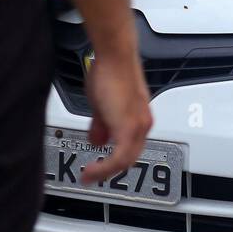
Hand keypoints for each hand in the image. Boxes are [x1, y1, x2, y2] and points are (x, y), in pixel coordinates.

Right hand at [81, 42, 152, 183]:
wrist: (115, 56)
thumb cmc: (110, 72)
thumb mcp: (102, 105)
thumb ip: (102, 125)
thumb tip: (97, 141)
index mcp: (139, 119)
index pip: (130, 148)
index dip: (114, 161)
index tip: (97, 167)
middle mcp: (143, 124)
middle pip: (130, 158)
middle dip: (109, 169)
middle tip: (91, 174)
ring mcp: (138, 125)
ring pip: (126, 160)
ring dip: (106, 171)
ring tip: (89, 174)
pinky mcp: (129, 126)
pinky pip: (120, 157)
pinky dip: (105, 167)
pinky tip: (92, 169)